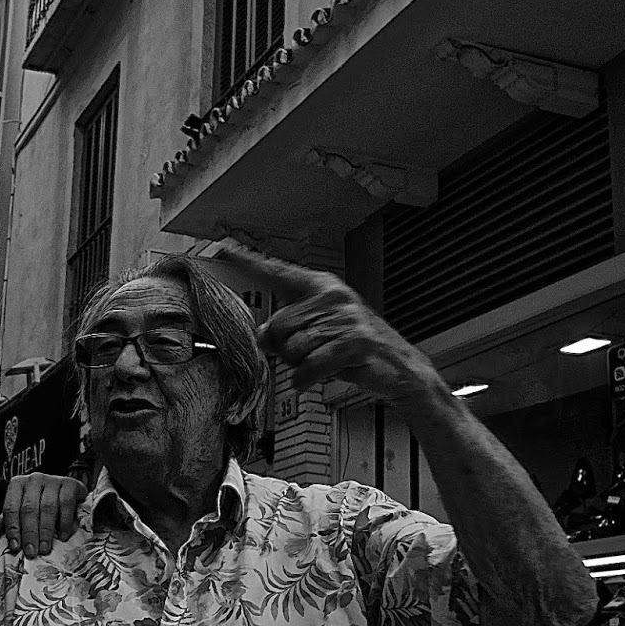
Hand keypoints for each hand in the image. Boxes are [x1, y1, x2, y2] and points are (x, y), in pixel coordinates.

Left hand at [0, 473, 87, 557]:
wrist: (67, 494)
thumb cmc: (40, 507)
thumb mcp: (20, 515)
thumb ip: (4, 524)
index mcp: (17, 484)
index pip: (10, 508)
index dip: (12, 529)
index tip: (15, 547)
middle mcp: (34, 479)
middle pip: (29, 509)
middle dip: (29, 533)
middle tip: (31, 552)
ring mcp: (53, 479)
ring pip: (48, 507)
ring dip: (46, 530)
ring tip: (45, 548)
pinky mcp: (71, 482)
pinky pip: (66, 503)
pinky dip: (64, 521)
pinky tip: (62, 536)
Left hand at [215, 240, 445, 408]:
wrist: (400, 369)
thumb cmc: (354, 350)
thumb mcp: (316, 335)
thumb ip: (286, 329)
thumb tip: (262, 334)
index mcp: (322, 287)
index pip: (279, 272)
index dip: (249, 261)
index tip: (224, 247)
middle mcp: (333, 296)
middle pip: (278, 327)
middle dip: (288, 349)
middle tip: (314, 353)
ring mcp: (346, 317)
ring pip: (292, 349)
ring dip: (302, 364)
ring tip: (326, 361)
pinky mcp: (355, 341)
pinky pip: (309, 366)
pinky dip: (309, 378)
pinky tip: (322, 376)